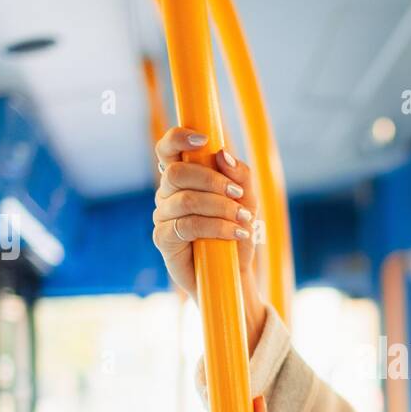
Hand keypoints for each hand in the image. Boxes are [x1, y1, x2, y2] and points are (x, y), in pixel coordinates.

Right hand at [152, 126, 265, 343]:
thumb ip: (240, 175)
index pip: (168, 149)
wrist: (233, 273)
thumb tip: (222, 154)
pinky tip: (236, 234)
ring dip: (220, 207)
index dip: (178, 138)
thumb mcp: (248, 200)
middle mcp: (167, 193)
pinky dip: (216, 227)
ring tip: (243, 220)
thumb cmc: (236, 231)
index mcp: (183, 177)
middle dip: (212, 180)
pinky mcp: (163, 239)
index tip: (203, 139)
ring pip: (185, 200)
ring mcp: (162, 216)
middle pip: (177, 172)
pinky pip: (186, 226)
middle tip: (238, 194)